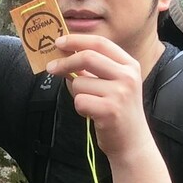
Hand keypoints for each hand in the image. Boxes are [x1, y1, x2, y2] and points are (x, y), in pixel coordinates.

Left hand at [44, 34, 152, 159]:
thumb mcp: (112, 84)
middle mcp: (127, 76)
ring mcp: (120, 93)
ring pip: (79, 82)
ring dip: (76, 93)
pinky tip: (91, 113)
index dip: (77, 40)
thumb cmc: (117, 111)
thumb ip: (92, 68)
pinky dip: (80, 107)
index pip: (100, 43)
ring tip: (90, 103)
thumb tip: (63, 53)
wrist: (132, 142)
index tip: (59, 41)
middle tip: (50, 67)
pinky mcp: (110, 110)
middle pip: (87, 56)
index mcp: (129, 65)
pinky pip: (79, 101)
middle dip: (64, 61)